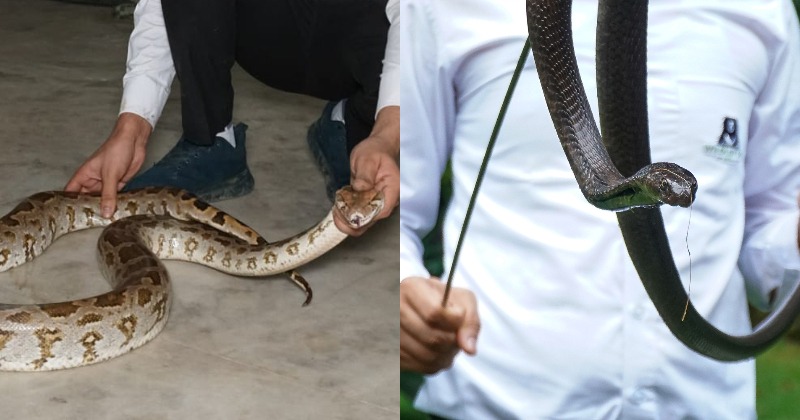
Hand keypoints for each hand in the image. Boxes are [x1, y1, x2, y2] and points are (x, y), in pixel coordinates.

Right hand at [65, 113, 151, 217]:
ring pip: (101, 200)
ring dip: (103, 208)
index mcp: (84, 175)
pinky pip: (114, 197)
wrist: (134, 141)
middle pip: (87, 199)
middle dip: (88, 209)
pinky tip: (117, 214)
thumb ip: (108, 194)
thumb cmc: (117, 149)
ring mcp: (106, 183)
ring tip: (103, 223)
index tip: (67, 217)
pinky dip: (115, 204)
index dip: (68, 204)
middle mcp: (93, 180)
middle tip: (89, 225)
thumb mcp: (111, 174)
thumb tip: (104, 212)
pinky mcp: (118, 184)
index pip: (71, 192)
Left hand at [333, 106, 398, 235]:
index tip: (348, 215)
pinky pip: (358, 214)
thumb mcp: (368, 159)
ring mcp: (377, 203)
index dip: (364, 217)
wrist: (376, 148)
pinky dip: (347, 214)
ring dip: (348, 219)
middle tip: (336, 214)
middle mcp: (386, 200)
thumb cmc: (375, 151)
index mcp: (392, 190)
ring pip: (363, 220)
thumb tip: (360, 188)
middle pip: (371, 220)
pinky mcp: (368, 203)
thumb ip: (365, 174)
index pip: (381, 211)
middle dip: (352, 222)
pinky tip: (338, 207)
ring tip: (336, 210)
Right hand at [400, 277, 480, 374]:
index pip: (435, 313)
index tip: (458, 317)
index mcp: (411, 288)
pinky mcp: (394, 353)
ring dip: (447, 354)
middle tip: (456, 333)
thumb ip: (470, 321)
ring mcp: (391, 333)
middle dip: (452, 341)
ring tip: (449, 343)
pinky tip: (438, 351)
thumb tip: (469, 349)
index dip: (454, 321)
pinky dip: (437, 363)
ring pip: (427, 356)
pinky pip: (422, 367)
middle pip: (432, 338)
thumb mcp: (463, 299)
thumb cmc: (445, 301)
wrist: (424, 308)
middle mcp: (395, 309)